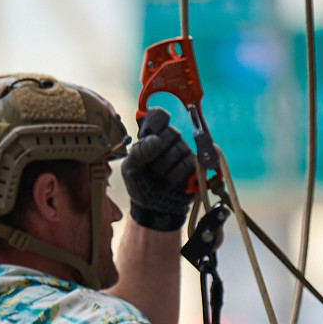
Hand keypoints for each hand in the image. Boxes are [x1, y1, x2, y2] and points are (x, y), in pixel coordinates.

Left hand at [121, 108, 197, 231]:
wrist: (152, 208)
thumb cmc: (139, 184)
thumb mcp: (130, 169)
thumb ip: (139, 152)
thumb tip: (156, 140)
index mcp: (150, 136)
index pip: (158, 115)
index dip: (156, 121)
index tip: (149, 134)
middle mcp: (169, 140)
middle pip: (171, 131)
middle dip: (158, 152)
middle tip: (150, 166)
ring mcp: (183, 152)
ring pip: (180, 148)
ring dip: (164, 167)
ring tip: (158, 177)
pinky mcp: (193, 166)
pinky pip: (188, 163)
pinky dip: (174, 175)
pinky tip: (168, 183)